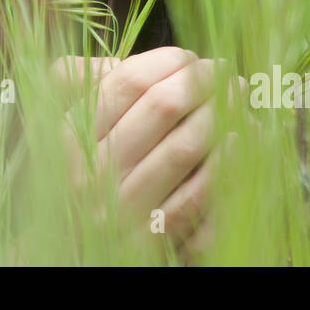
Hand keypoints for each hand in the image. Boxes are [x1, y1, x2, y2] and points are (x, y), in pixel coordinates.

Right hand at [51, 47, 242, 261]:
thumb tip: (118, 59)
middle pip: (161, 107)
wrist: (83, 252)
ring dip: (220, 115)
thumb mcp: (69, 129)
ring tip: (236, 98)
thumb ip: (80, 84)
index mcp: (70, 136)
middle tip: (222, 72)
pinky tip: (240, 141)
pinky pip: (197, 196)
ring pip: (184, 147)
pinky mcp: (150, 242)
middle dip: (201, 82)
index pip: (126, 82)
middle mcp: (92, 173)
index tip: (190, 58)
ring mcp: (121, 210)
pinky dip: (225, 164)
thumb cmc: (86, 174)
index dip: (166, 62)